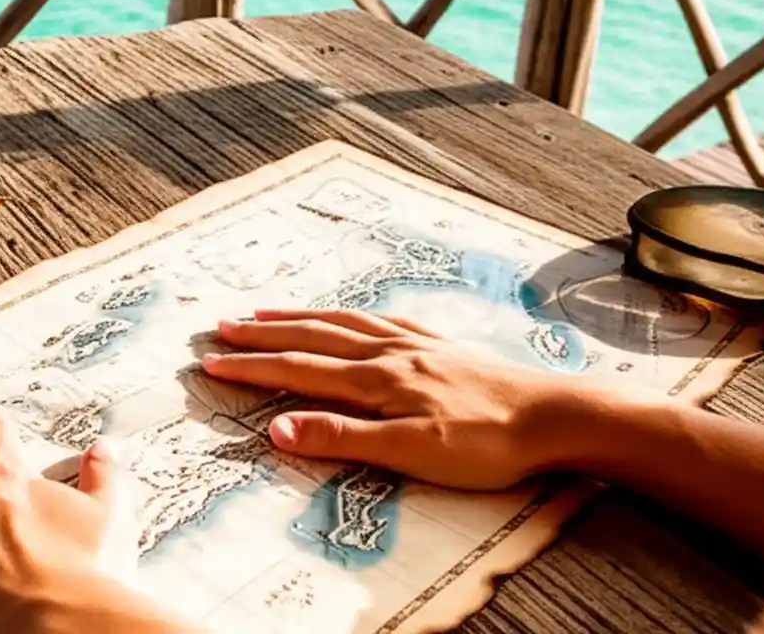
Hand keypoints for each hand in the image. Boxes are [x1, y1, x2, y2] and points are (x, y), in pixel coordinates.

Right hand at [201, 309, 627, 489]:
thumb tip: (277, 428)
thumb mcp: (410, 451)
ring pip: (343, 322)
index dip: (252, 367)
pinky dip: (351, 315)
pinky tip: (350, 316)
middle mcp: (388, 353)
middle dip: (263, 334)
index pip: (298, 371)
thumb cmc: (485, 443)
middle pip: (313, 337)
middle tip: (221, 328)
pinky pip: (381, 320)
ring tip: (266, 312)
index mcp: (376, 380)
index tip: (210, 362)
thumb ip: (342, 437)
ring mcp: (415, 344)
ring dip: (300, 317)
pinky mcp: (439, 345)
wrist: (554, 416)